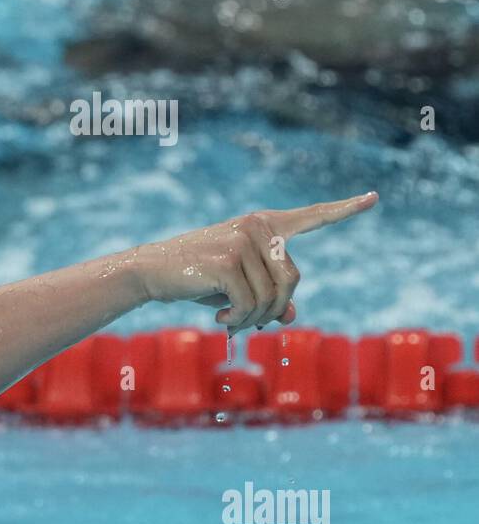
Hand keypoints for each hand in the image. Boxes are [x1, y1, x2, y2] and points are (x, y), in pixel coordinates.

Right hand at [129, 192, 377, 336]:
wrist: (151, 271)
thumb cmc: (195, 279)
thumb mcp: (235, 289)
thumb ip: (266, 298)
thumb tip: (291, 317)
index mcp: (264, 226)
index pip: (310, 217)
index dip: (343, 210)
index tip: (373, 199)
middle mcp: (258, 227)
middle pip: (292, 279)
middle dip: (275, 309)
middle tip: (248, 323)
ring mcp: (243, 241)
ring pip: (273, 296)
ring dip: (254, 319)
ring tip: (232, 324)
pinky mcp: (228, 261)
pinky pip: (251, 302)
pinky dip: (240, 320)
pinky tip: (222, 321)